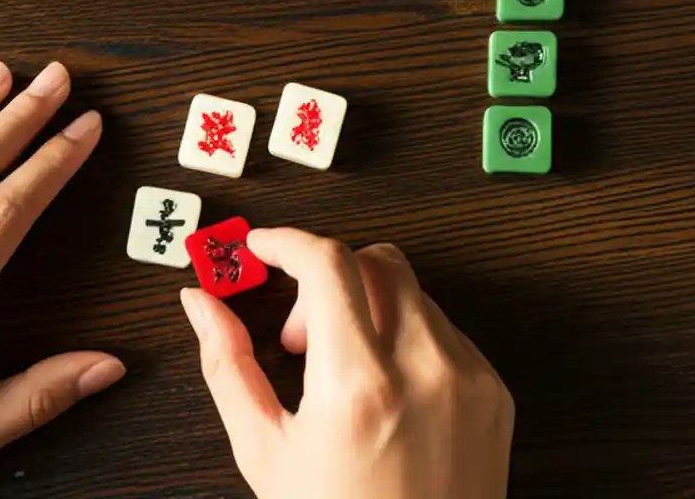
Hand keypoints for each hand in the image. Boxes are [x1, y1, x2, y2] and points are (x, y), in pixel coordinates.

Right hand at [180, 228, 512, 498]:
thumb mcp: (265, 452)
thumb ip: (228, 366)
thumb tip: (200, 303)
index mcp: (358, 385)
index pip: (327, 264)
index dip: (286, 242)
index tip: (261, 249)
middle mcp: (423, 370)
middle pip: (376, 260)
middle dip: (327, 277)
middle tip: (299, 333)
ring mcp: (468, 378)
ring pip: (412, 292)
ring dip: (368, 309)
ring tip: (343, 374)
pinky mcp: (494, 390)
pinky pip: (444, 330)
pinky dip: (406, 339)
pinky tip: (385, 393)